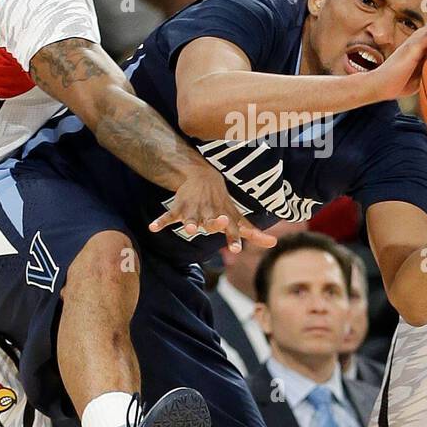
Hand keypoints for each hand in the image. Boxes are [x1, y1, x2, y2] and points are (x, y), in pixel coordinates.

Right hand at [148, 163, 276, 251]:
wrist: (203, 178)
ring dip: (189, 223)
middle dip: (215, 224)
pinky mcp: (179, 209)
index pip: (231, 229)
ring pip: (191, 219)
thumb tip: (274, 243)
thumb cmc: (222, 203)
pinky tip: (153, 228)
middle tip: (219, 222)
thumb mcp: (237, 217)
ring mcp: (194, 212)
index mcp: (224, 219)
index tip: (235, 248)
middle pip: (212, 223)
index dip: (233, 238)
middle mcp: (210, 215)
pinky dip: (160, 222)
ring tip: (187, 229)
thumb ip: (253, 232)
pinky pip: (168, 216)